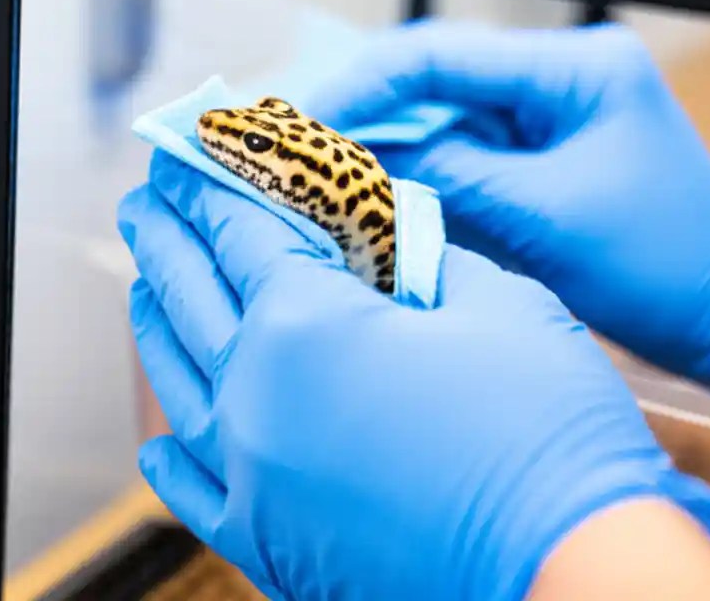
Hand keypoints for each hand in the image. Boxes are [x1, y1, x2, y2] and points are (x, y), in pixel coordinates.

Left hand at [117, 150, 709, 599]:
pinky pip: (189, 492)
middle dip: (166, 237)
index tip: (187, 151)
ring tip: (146, 286)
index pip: (239, 229)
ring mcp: (250, 476)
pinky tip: (160, 438)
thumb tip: (391, 237)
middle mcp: (254, 396)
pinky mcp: (266, 543)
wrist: (563, 569)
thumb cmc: (544, 431)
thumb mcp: (497, 304)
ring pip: (177, 382)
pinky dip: (170, 454)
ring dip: (156, 323)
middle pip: (188, 294)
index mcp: (305, 324)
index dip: (212, 181)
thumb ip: (426, 258)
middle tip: (148, 201)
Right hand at [307, 21, 709, 405]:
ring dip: (393, 157)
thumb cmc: (665, 268)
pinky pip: (471, 165)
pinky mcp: (548, 165)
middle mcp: (562, 81)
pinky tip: (377, 207)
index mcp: (578, 69)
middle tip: (297, 155)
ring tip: (323, 184)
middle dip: (370, 121)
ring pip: (448, 128)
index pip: (443, 59)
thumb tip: (363, 165)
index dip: (365, 89)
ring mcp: (554, 122)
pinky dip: (426, 187)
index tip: (305, 125)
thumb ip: (453, 181)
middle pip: (439, 87)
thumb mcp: (548, 221)